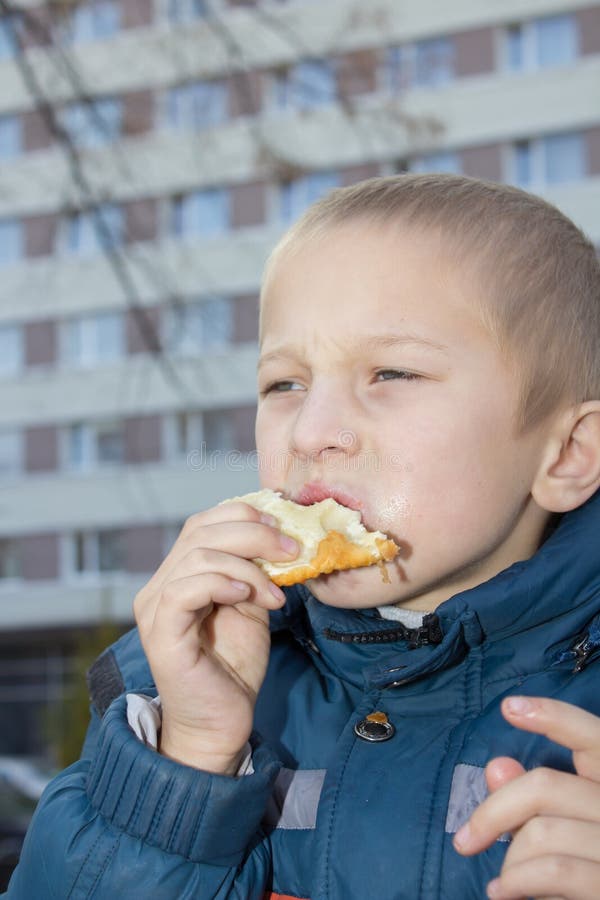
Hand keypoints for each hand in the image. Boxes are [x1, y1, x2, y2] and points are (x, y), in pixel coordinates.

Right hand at [133, 501, 297, 774]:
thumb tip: (282, 539)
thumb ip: (254, 572)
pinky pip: (184, 589)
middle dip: (254, 534)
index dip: (243, 515)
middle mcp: (159, 585)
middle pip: (200, 531)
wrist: (221, 724)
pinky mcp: (161, 633)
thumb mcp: (251, 606)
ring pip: (197, 555)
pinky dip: (221, 583)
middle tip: (292, 550)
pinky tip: (247, 597)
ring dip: (247, 566)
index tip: (283, 529)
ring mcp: (156, 608)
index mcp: (178, 574)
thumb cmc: (233, 667)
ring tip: (275, 592)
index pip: (202, 522)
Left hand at [453, 696, 599, 898]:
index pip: (593, 738)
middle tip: (464, 840)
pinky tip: (502, 891)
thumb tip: (496, 766)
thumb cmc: (586, 869)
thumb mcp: (564, 830)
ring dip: (510, 860)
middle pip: (545, 786)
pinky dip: (516, 881)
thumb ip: (534, 799)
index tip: (509, 707)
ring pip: (542, 832)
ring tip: (504, 880)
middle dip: (493, 813)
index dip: (554, 717)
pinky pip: (552, 871)